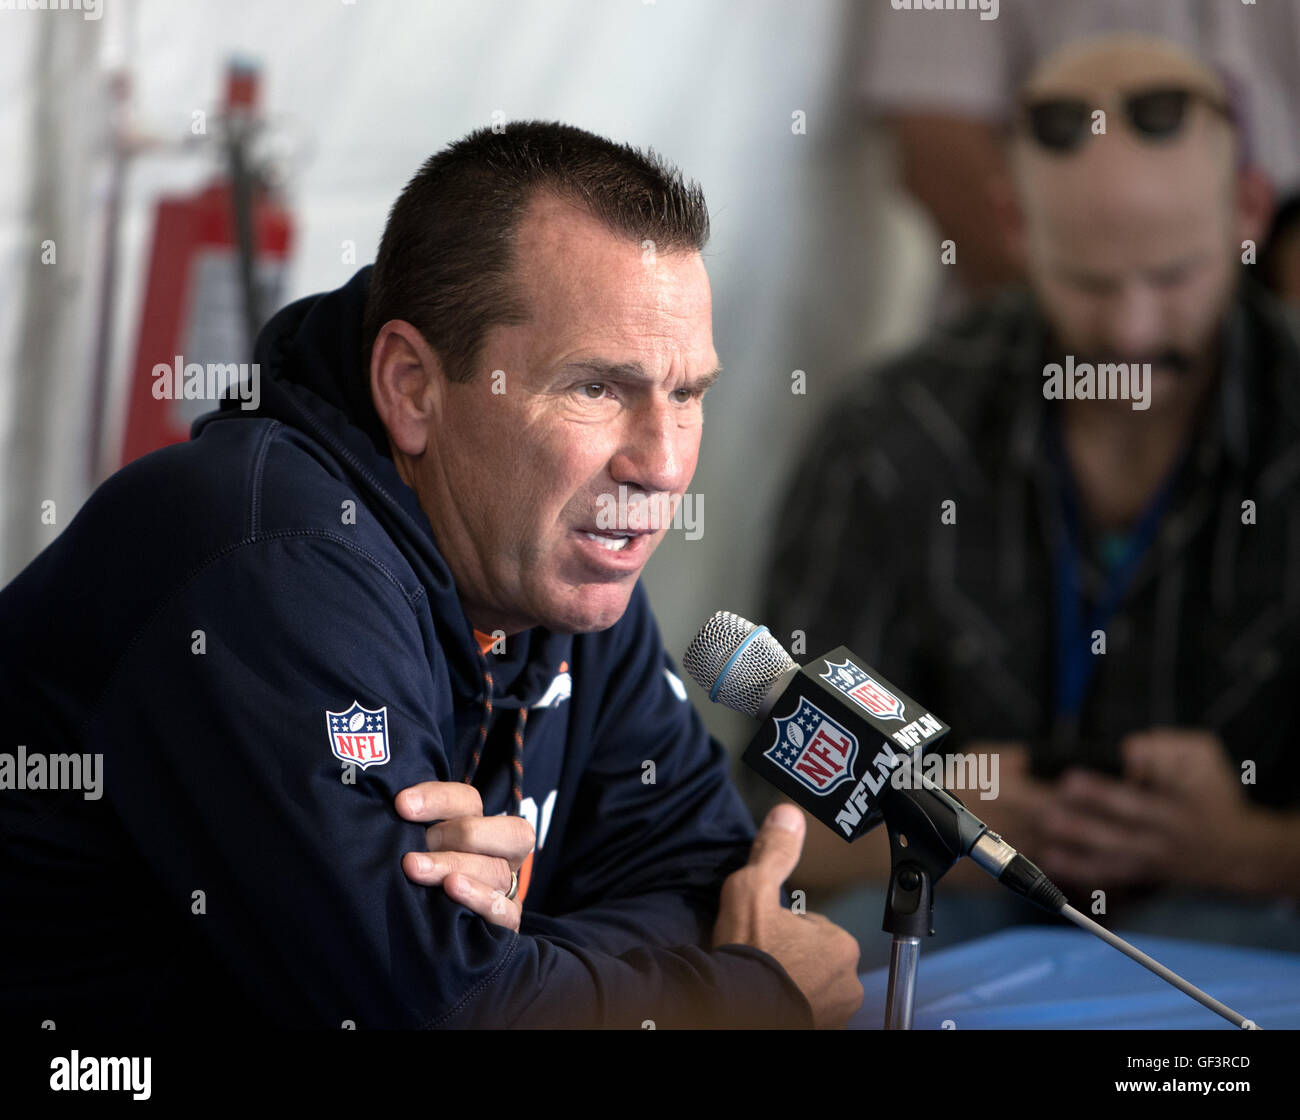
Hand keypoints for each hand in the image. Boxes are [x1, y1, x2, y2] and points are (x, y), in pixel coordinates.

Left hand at [396, 781, 535, 931]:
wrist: (427, 948)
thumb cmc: (422, 883)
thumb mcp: (419, 853)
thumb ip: (414, 831)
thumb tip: (394, 808)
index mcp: (481, 828)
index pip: (469, 802)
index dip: (438, 799)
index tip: (402, 805)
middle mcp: (502, 856)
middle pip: (506, 831)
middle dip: (460, 833)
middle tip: (415, 847)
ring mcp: (506, 891)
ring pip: (498, 871)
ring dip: (456, 865)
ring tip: (416, 869)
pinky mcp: (505, 926)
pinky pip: (505, 911)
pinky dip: (481, 898)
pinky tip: (453, 891)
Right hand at [713, 803, 862, 1028]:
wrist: (732, 1010)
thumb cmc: (747, 954)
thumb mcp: (752, 890)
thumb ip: (774, 853)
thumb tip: (788, 814)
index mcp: (841, 945)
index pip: (813, 927)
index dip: (784, 928)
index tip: (764, 936)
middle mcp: (848, 983)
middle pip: (815, 957)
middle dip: (791, 956)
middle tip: (760, 959)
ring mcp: (836, 1015)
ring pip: (812, 985)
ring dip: (790, 981)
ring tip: (760, 980)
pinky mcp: (821, 1032)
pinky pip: (807, 1011)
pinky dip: (790, 1006)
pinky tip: (766, 1000)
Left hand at [1035, 729, 1255, 891]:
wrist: (1239, 850)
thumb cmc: (1213, 791)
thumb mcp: (1202, 756)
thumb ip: (1165, 748)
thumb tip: (1129, 753)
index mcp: (1174, 808)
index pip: (1137, 801)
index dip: (1104, 791)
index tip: (1070, 779)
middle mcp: (1160, 839)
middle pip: (1117, 834)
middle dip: (1080, 825)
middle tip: (1046, 814)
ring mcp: (1149, 860)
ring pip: (1109, 859)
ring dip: (1074, 851)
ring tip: (1044, 841)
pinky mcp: (1141, 873)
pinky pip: (1108, 877)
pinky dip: (1079, 872)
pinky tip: (1051, 861)